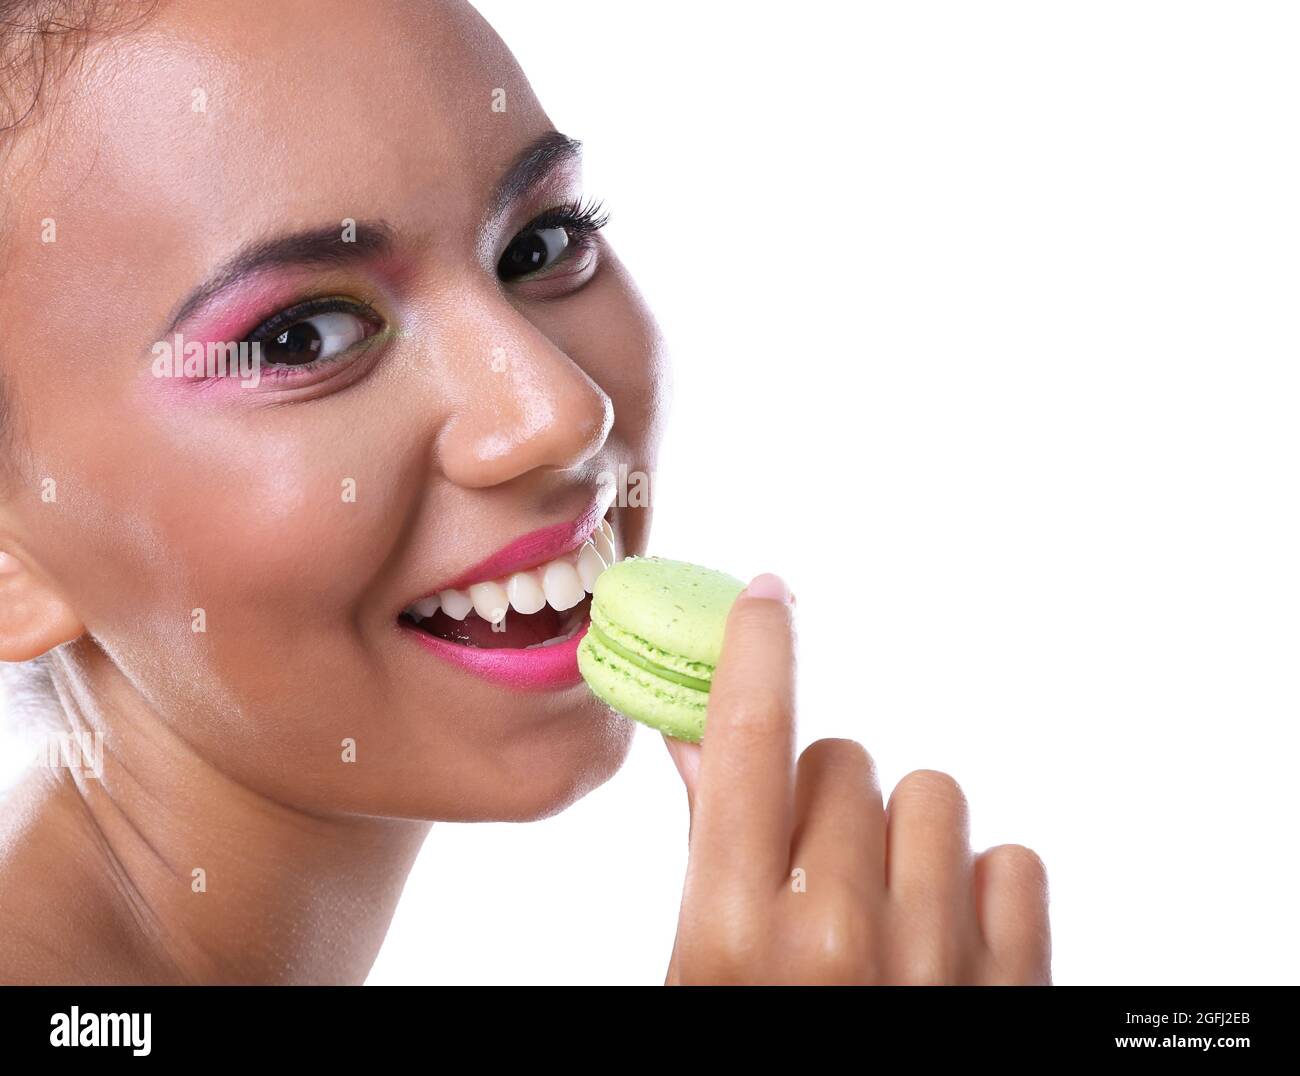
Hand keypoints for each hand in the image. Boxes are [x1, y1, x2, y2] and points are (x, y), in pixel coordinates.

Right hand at [662, 573, 1050, 984]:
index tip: (766, 598)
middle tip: (815, 876)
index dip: (756, 649)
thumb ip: (710, 845)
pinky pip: (1014, 860)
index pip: (750, 737)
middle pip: (844, 760)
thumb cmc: (765, 1030)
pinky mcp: (1018, 977)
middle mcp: (836, 936)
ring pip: (933, 795)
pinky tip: (950, 943)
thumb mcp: (705, 961)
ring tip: (889, 914)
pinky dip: (984, 891)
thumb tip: (695, 733)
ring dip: (908, 839)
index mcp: (735, 926)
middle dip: (827, 799)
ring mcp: (935, 958)